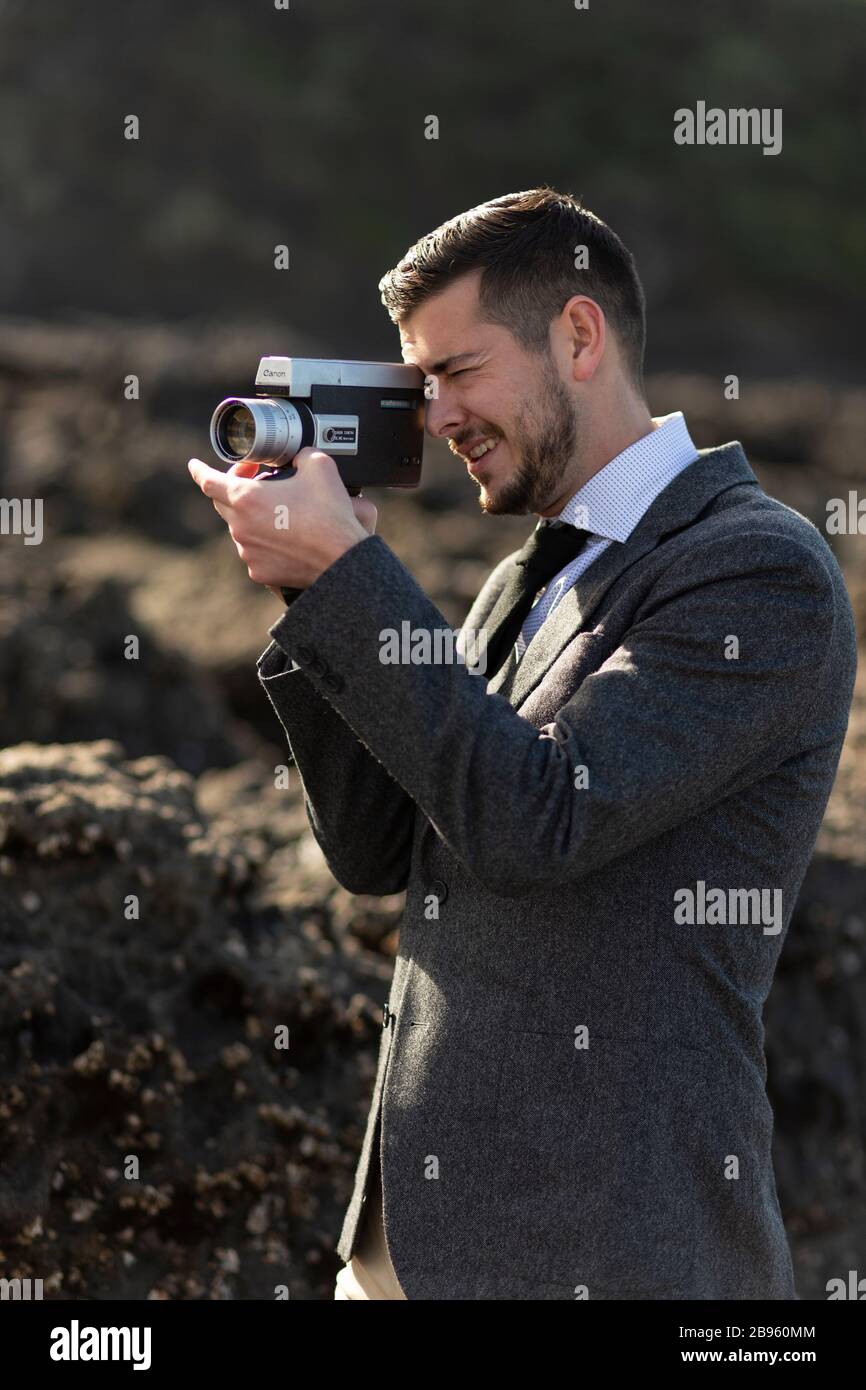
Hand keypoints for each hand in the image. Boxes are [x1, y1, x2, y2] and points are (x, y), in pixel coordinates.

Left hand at [187, 448, 370, 597]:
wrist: (341, 560)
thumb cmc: (329, 515)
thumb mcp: (319, 465)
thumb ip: (300, 454)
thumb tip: (298, 457)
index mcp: (246, 498)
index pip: (208, 481)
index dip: (200, 470)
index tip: (195, 466)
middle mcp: (240, 526)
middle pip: (223, 504)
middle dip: (234, 490)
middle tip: (255, 482)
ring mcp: (248, 552)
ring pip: (240, 529)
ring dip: (252, 518)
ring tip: (280, 514)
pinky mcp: (259, 571)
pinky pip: (255, 552)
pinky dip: (265, 542)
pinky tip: (286, 538)